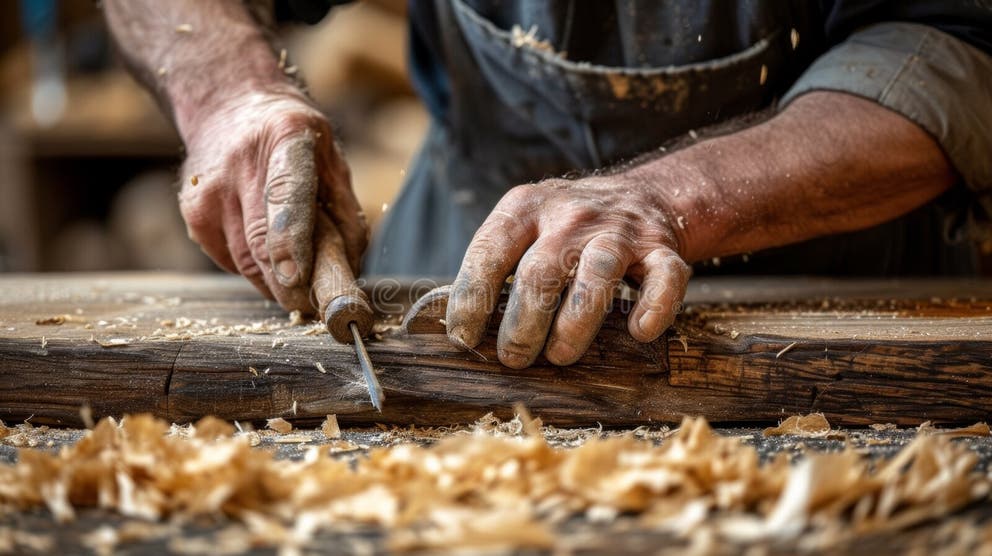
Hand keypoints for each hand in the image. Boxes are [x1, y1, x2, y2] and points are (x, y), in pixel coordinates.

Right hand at [178, 91, 367, 311]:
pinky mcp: (193, 213)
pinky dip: (256, 269)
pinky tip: (267, 250)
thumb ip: (346, 212)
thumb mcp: (330, 158)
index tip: (297, 278)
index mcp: (287, 140)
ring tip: (300, 278)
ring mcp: (210, 190)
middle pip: (261, 244)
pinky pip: (231, 261)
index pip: (287, 194)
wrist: (228, 106)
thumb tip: (348, 270)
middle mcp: (241, 164)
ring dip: (277, 283)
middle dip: (291, 287)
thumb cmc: (294, 141)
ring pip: (246, 263)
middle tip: (317, 307)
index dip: (291, 240)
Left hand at [445, 175, 690, 367]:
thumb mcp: (526, 225)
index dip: (471, 298)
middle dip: (521, 325)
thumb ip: (498, 263)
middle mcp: (572, 215)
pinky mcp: (662, 248)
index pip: (489, 251)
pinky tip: (637, 332)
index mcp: (527, 207)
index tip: (464, 336)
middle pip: (541, 272)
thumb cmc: (567, 227)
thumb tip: (465, 330)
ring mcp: (620, 231)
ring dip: (575, 325)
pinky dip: (654, 308)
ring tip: (559, 356)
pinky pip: (665, 279)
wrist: (643, 194)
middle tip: (513, 357)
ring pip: (597, 275)